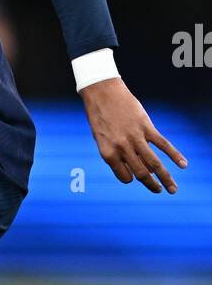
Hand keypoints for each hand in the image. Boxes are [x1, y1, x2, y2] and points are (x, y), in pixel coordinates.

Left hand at [80, 78, 186, 193]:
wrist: (103, 93)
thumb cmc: (100, 117)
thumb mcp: (102, 139)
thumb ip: (117, 154)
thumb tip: (138, 168)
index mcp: (108, 154)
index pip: (124, 176)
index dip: (130, 178)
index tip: (134, 177)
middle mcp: (122, 148)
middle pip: (141, 173)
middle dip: (152, 185)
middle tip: (160, 191)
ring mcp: (135, 138)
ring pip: (154, 163)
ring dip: (165, 178)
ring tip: (173, 189)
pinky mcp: (146, 127)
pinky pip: (163, 144)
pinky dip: (175, 155)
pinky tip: (183, 164)